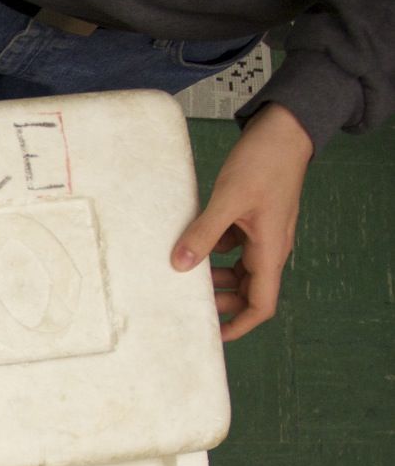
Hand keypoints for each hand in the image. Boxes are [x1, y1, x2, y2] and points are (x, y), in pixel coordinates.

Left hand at [171, 102, 312, 341]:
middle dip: (222, 303)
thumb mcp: (228, 199)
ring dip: (216, 278)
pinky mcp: (251, 219)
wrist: (284, 130)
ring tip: (185, 277)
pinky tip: (191, 245)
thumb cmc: (264, 162)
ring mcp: (261, 233)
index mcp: (270, 250)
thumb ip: (204, 233)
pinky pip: (232, 246)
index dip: (239, 324)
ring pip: (239, 270)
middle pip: (248, 291)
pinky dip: (213, 252)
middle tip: (188, 304)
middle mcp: (269, 247)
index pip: (261, 304)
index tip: (214, 335)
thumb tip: (181, 265)